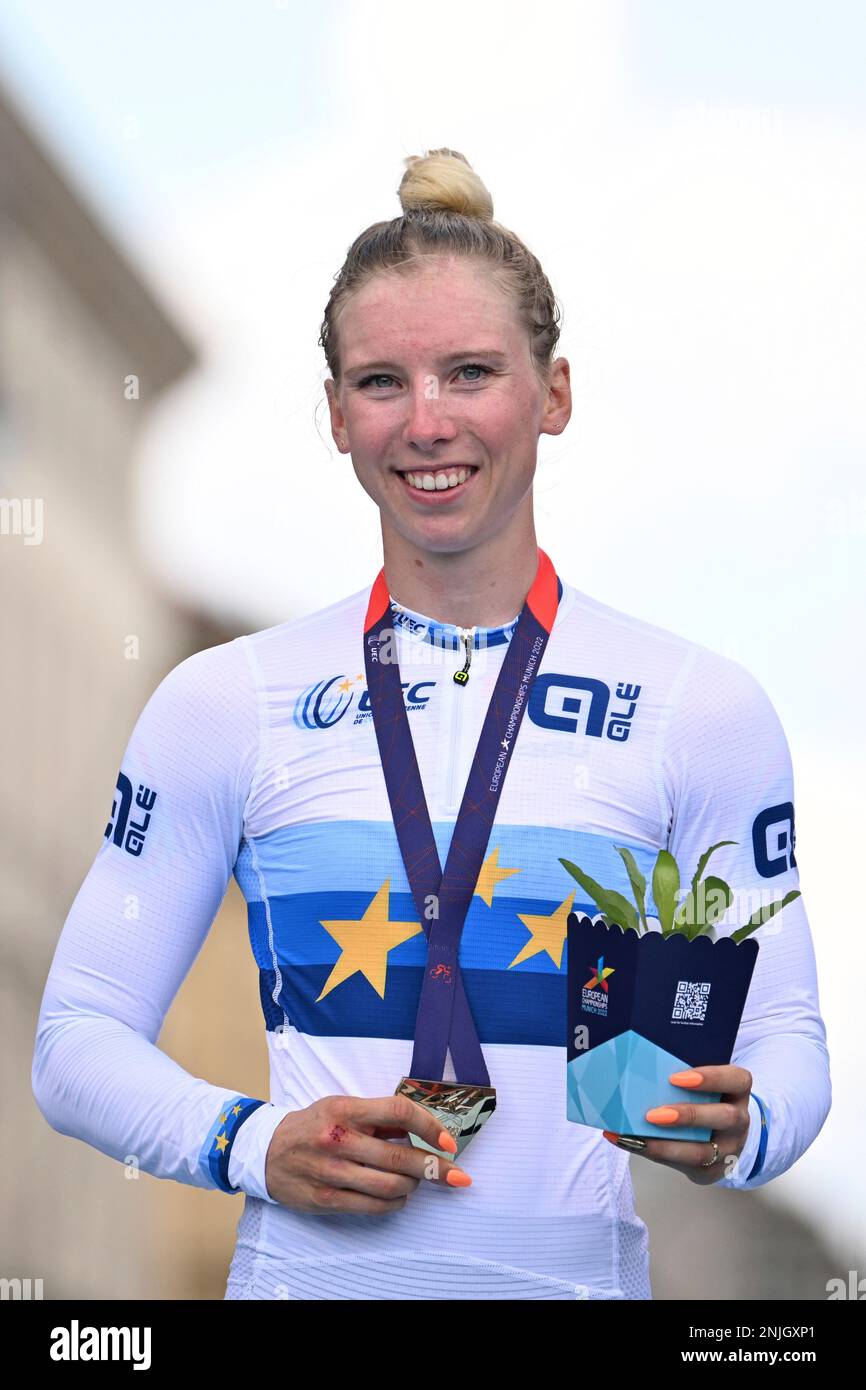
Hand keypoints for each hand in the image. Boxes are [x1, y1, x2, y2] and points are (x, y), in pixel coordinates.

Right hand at [264, 1093, 472, 1211]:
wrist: (265, 1151)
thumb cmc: (313, 1125)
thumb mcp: (342, 1106)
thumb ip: (378, 1116)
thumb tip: (421, 1128)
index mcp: (345, 1110)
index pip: (398, 1112)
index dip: (429, 1126)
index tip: (448, 1141)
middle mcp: (338, 1140)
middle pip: (399, 1157)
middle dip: (434, 1168)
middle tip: (455, 1174)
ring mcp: (331, 1172)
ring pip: (389, 1186)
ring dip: (413, 1186)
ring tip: (416, 1180)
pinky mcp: (325, 1199)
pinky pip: (373, 1206)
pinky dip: (395, 1203)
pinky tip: (399, 1196)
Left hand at [602, 1065, 752, 1185]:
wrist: (720, 1134)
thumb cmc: (704, 1097)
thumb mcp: (703, 1084)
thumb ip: (684, 1075)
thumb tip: (642, 1065)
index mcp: (738, 1090)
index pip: (737, 1080)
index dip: (710, 1078)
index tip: (676, 1077)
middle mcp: (739, 1121)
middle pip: (724, 1118)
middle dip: (688, 1115)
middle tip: (654, 1114)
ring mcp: (728, 1148)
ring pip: (702, 1151)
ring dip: (666, 1144)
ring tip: (635, 1136)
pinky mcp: (710, 1170)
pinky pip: (683, 1165)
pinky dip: (652, 1152)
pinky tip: (628, 1142)